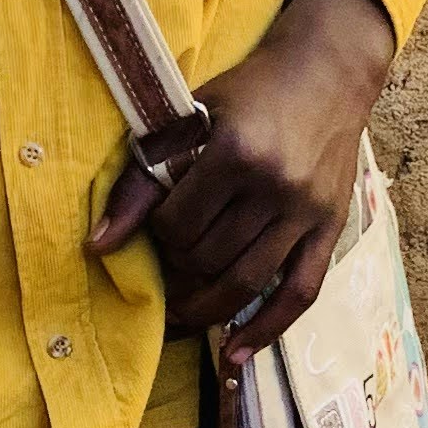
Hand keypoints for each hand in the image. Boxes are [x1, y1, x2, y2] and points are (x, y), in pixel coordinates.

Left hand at [86, 0, 396, 359]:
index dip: (156, 237)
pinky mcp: (330, 229)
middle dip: (177, 273)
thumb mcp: (190, 116)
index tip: (153, 233)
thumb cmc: (250, 91)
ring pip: (245, 284)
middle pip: (207, 258)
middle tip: (164, 274)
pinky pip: (300, 294)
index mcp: (235, 151)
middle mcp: (274, 186)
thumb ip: (142, 177)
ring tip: (180, 319)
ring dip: (206, 310)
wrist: (328, 72)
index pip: (176, 225)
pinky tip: (237, 355)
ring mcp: (306, 212)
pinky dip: (267, 330)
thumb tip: (97, 244)